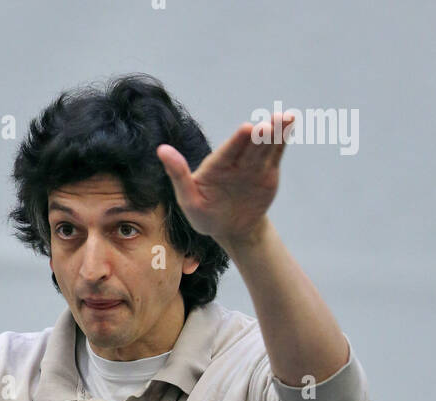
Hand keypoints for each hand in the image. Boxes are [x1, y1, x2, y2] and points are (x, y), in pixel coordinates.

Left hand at [157, 111, 295, 251]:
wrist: (232, 228)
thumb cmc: (205, 215)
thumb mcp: (189, 201)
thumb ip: (178, 175)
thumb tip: (161, 149)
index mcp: (216, 166)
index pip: (228, 153)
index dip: (237, 142)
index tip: (247, 130)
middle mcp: (236, 161)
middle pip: (249, 147)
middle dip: (259, 136)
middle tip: (268, 125)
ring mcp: (253, 164)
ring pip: (265, 145)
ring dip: (276, 131)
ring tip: (286, 118)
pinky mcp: (268, 169)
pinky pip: (276, 152)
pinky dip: (283, 139)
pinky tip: (290, 122)